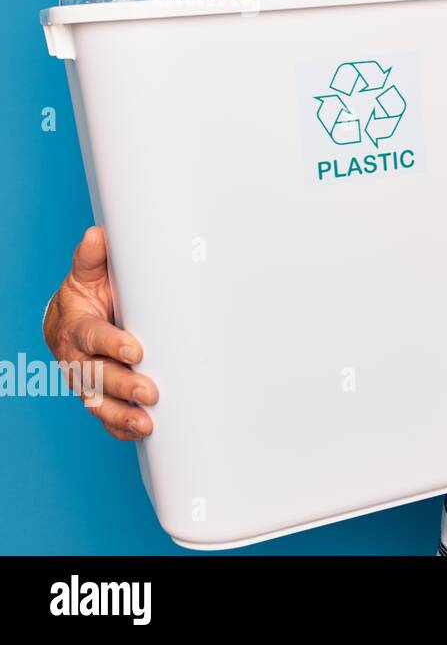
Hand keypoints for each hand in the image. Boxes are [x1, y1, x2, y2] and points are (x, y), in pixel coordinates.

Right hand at [43, 225, 156, 440]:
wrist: (73, 321)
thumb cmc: (89, 296)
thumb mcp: (88, 275)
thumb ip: (92, 259)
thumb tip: (98, 235)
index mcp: (76, 328)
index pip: (92, 338)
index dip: (111, 344)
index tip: (135, 349)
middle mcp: (78, 360)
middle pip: (96, 376)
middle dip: (123, 385)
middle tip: (151, 391)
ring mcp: (87, 382)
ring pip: (99, 403)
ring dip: (121, 415)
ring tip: (146, 423)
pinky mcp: (99, 396)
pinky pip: (107, 417)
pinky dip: (120, 429)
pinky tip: (141, 434)